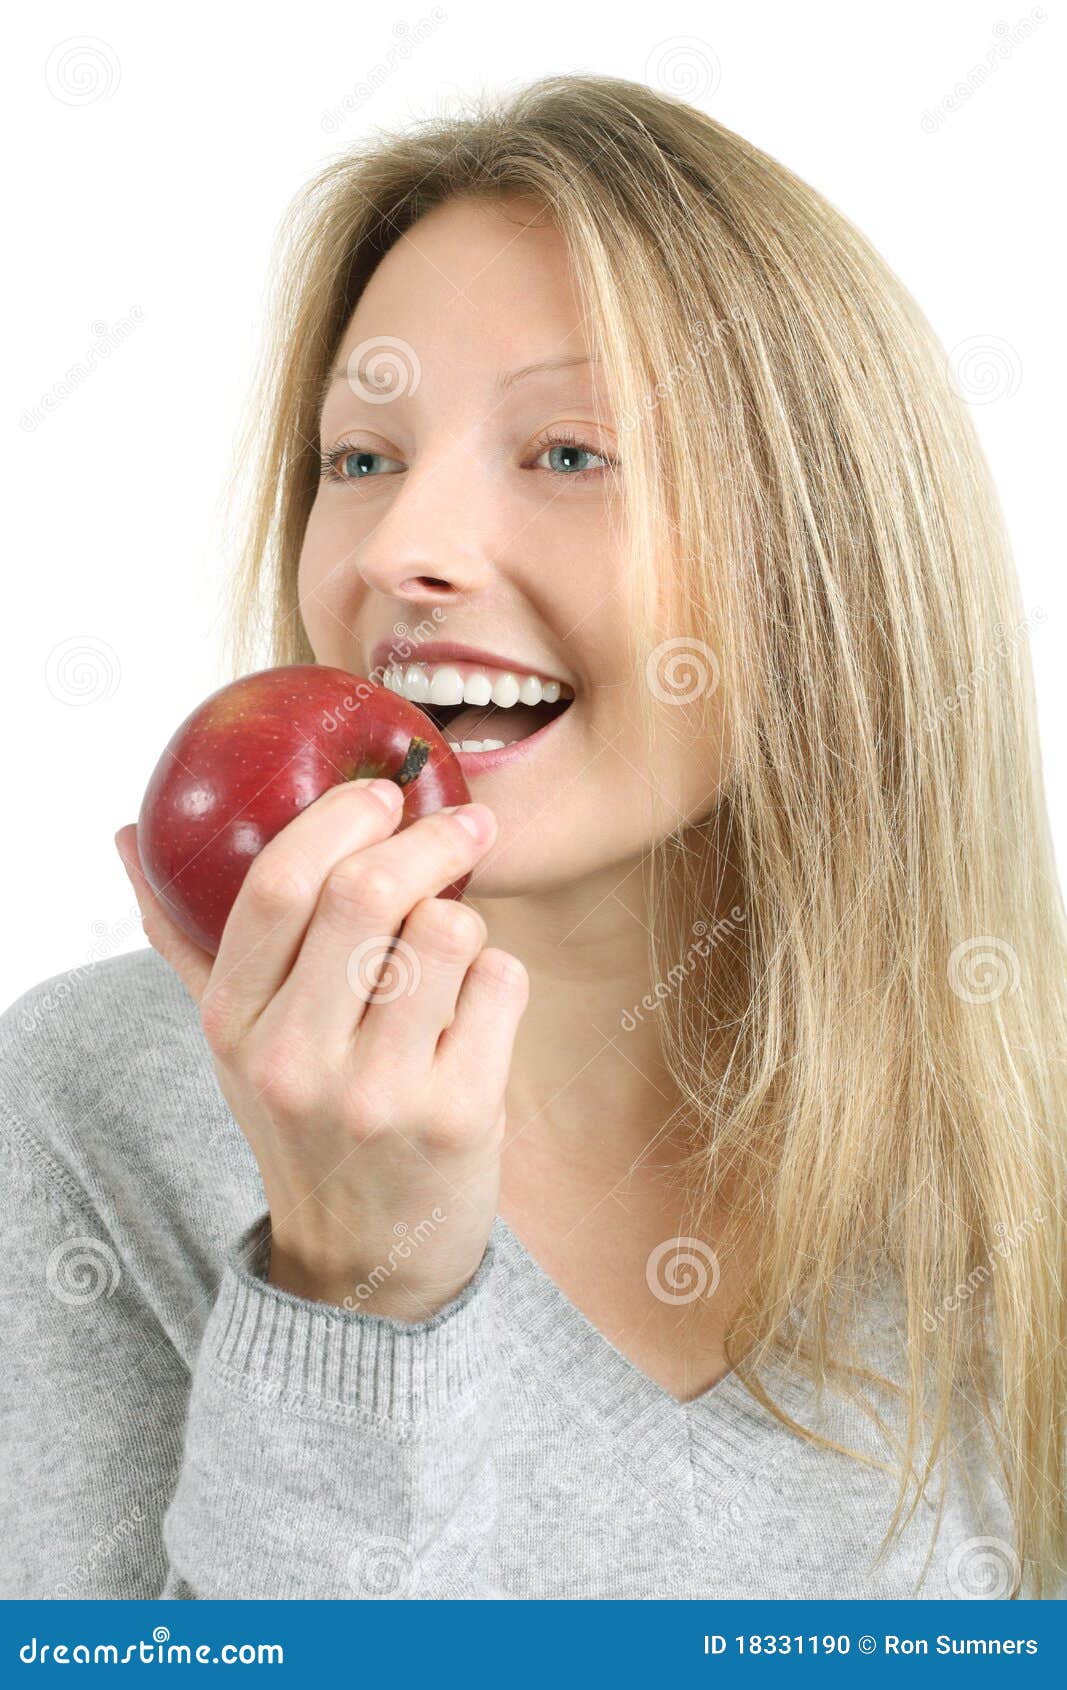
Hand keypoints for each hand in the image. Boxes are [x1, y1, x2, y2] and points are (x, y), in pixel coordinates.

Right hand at [114, 779, 528, 1319]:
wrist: (362, 1262)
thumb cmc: (305, 1121)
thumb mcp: (236, 1041)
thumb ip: (188, 939)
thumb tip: (130, 837)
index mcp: (234, 1023)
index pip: (279, 885)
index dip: (340, 817)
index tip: (383, 795)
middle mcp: (296, 1058)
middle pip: (369, 892)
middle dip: (430, 838)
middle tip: (467, 823)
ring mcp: (379, 1092)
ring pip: (449, 930)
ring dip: (466, 917)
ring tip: (455, 948)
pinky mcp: (459, 1116)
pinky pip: (502, 983)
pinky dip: (499, 976)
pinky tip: (476, 1010)